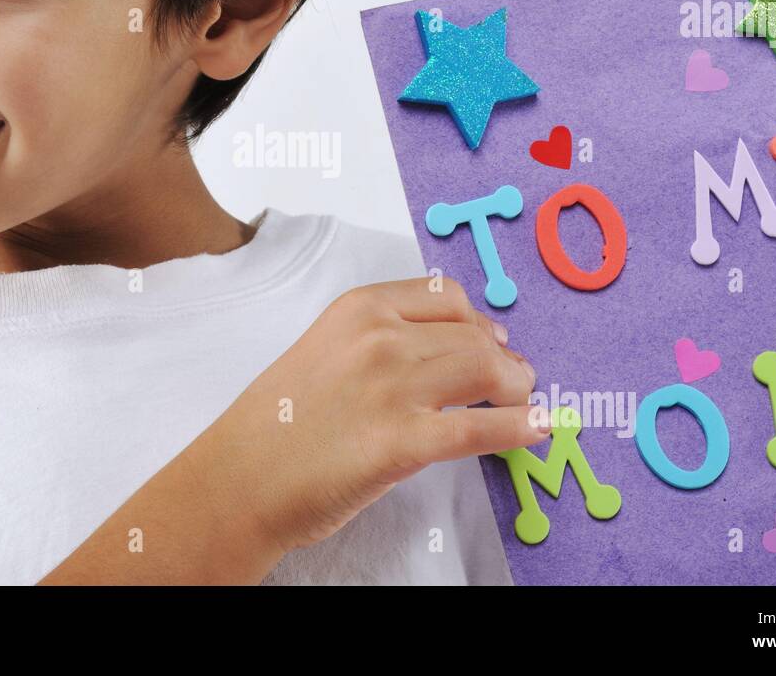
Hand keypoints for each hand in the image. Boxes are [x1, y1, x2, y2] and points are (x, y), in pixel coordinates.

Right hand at [207, 276, 545, 555]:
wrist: (237, 479)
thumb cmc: (274, 424)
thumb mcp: (323, 352)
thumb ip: (379, 343)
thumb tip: (452, 349)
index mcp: (358, 309)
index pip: (446, 297)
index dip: (479, 320)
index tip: (492, 339)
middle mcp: (379, 337)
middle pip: (474, 334)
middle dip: (505, 359)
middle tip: (517, 381)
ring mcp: (392, 387)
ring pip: (487, 370)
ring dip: (518, 388)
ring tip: (525, 404)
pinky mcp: (402, 441)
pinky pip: (482, 428)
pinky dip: (520, 427)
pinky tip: (539, 430)